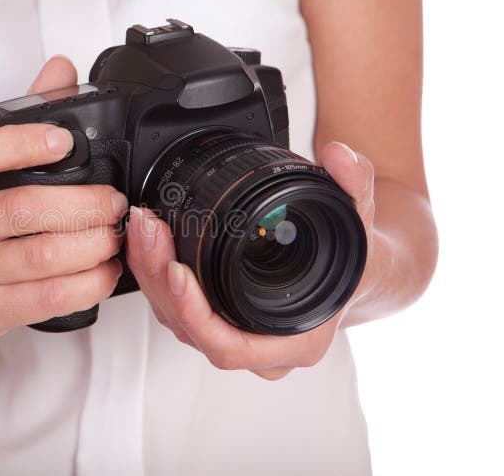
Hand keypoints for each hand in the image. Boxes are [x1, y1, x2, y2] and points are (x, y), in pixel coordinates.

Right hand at [0, 57, 127, 358]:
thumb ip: (13, 122)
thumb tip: (60, 69)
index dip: (20, 143)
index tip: (65, 140)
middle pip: (20, 207)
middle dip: (84, 203)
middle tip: (115, 201)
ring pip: (40, 255)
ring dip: (93, 243)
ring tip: (116, 233)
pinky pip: (46, 297)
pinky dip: (88, 282)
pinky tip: (105, 270)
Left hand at [125, 141, 374, 379]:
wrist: (353, 271)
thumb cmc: (353, 259)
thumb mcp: (360, 218)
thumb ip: (355, 184)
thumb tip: (340, 156)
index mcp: (295, 338)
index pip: (232, 347)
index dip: (196, 316)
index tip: (177, 272)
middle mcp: (261, 348)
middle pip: (190, 331)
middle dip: (160, 282)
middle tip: (149, 232)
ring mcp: (235, 336)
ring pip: (176, 321)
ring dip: (151, 277)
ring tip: (143, 228)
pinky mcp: (215, 319)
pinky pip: (174, 309)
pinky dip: (155, 277)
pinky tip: (146, 241)